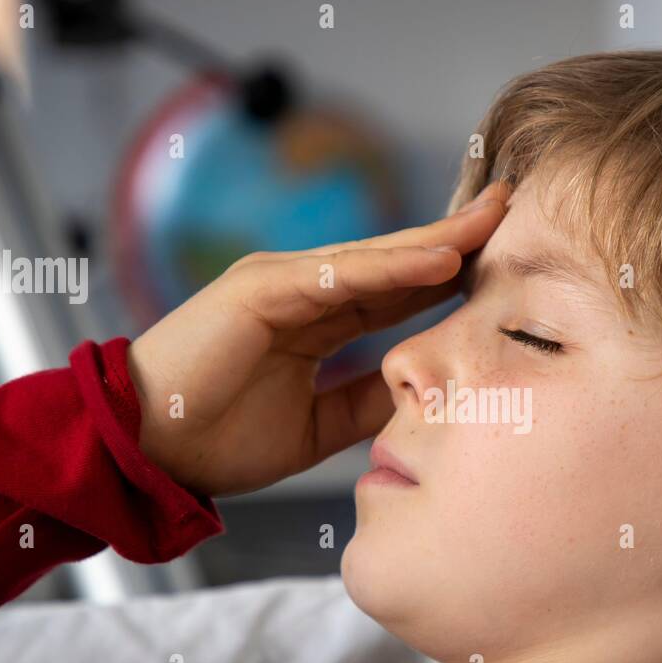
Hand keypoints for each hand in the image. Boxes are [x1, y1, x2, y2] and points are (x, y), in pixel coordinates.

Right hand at [126, 180, 510, 496]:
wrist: (146, 450)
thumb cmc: (218, 438)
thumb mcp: (316, 426)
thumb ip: (364, 401)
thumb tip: (421, 394)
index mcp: (317, 321)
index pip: (398, 291)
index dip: (451, 276)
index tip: (507, 267)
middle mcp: (304, 291)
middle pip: (397, 262)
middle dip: (457, 239)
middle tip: (514, 212)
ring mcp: (283, 283)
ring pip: (377, 258)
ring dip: (438, 239)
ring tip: (495, 219)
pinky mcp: (262, 288)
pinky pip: (341, 275)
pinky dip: (393, 266)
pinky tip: (443, 258)